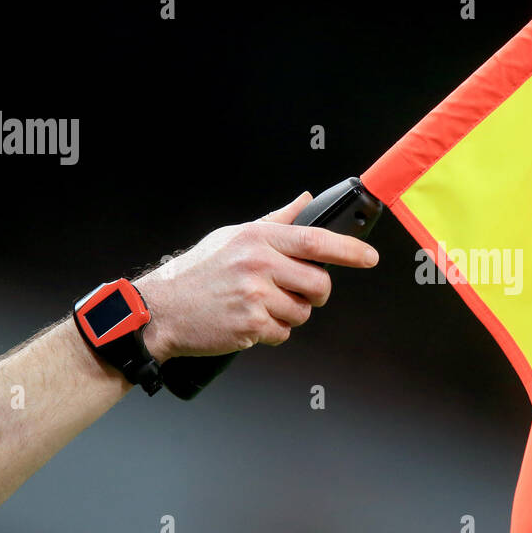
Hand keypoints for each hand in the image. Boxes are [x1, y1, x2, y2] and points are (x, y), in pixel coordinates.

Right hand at [135, 192, 378, 359]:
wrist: (162, 309)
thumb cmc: (199, 272)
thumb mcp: (234, 236)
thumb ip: (276, 221)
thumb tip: (305, 200)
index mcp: (258, 238)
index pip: (316, 240)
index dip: (349, 250)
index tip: (370, 257)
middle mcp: (258, 264)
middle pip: (318, 283)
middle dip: (315, 293)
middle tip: (296, 292)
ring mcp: (254, 296)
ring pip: (302, 312)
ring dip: (289, 314)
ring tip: (259, 306)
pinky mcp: (250, 325)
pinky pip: (283, 333)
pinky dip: (271, 332)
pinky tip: (248, 321)